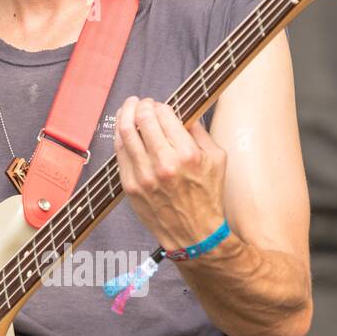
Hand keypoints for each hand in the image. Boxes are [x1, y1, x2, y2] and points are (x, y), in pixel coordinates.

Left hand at [114, 96, 226, 249]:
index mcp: (187, 154)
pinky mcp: (131, 186)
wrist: (194, 233)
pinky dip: (120, 137)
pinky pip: (119, 154)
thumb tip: (183, 113)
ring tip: (128, 109)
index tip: (160, 106)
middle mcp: (163, 163)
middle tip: (141, 102)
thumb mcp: (217, 160)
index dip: (159, 105)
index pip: (164, 115)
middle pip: (141, 120)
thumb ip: (200, 133)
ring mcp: (143, 176)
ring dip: (125, 115)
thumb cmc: (207, 196)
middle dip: (140, 105)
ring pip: (125, 134)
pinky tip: (124, 131)